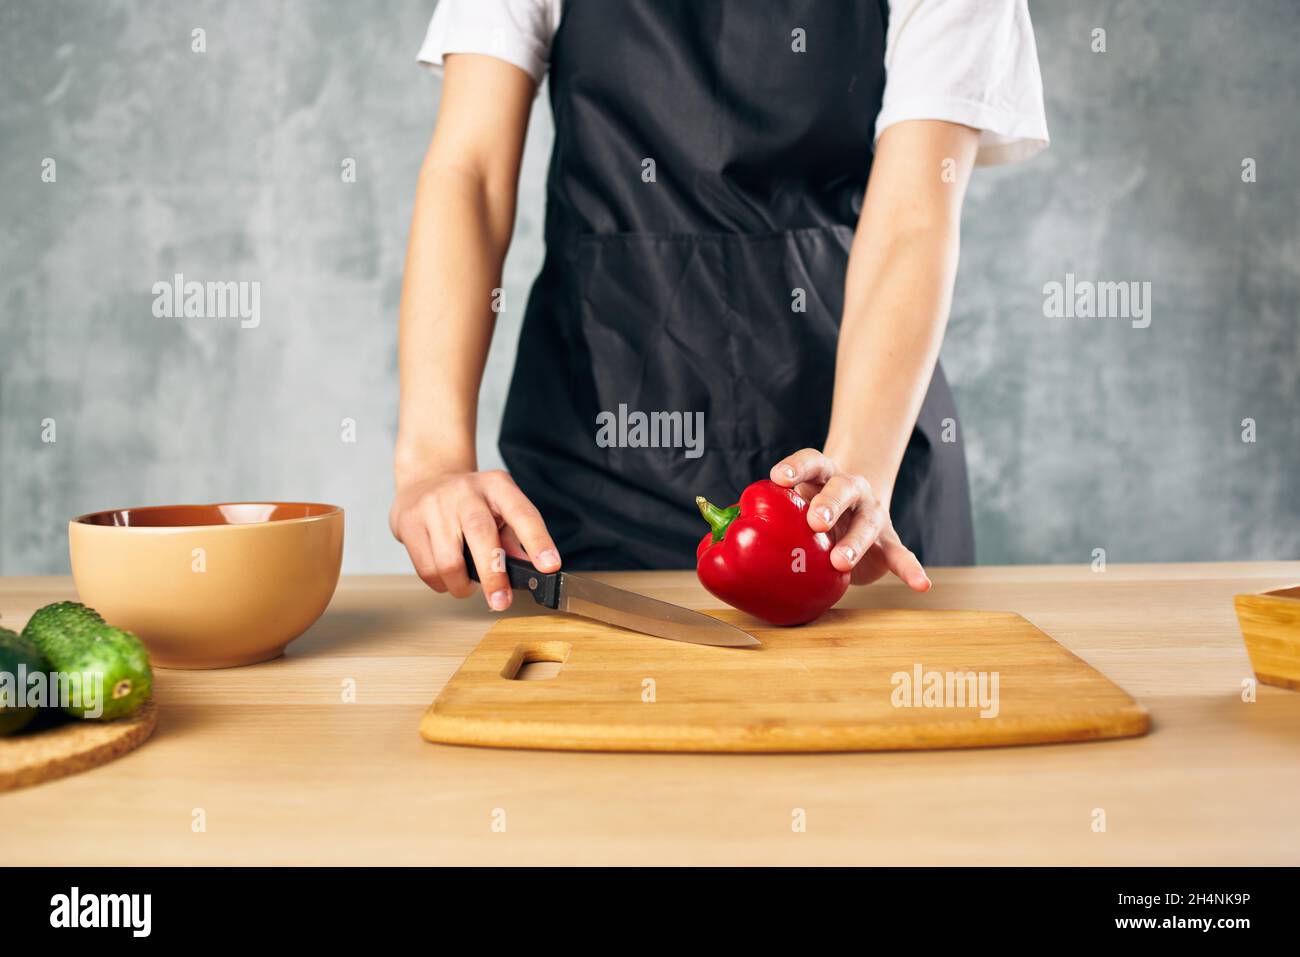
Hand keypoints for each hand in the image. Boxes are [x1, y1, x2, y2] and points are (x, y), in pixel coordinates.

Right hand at [389, 468, 560, 609]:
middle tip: (500, 603)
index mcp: (497, 486)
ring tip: (468, 586)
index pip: (522, 513)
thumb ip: (515, 540)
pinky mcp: (409, 521)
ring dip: (462, 586)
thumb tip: (531, 572)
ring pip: (449, 562)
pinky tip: (447, 577)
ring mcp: (434, 504)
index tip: (549, 567)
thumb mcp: (500, 510)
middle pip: (482, 537)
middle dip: (494, 577)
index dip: (538, 541)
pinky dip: (441, 584)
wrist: (427, 478)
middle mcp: (466, 491)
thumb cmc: (472, 503)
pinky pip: (427, 569)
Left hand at [769, 449, 930, 590]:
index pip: (810, 461)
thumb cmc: (807, 507)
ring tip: (841, 562)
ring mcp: (871, 512)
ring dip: (856, 540)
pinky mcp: (887, 541)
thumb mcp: (789, 503)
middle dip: (829, 503)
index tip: (778, 478)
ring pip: (868, 520)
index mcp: (822, 474)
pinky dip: (911, 569)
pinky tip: (921, 584)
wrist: (851, 506)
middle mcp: (850, 487)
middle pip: (842, 488)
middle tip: (815, 522)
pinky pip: (901, 554)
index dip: (794, 468)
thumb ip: (763, 510)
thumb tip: (716, 519)